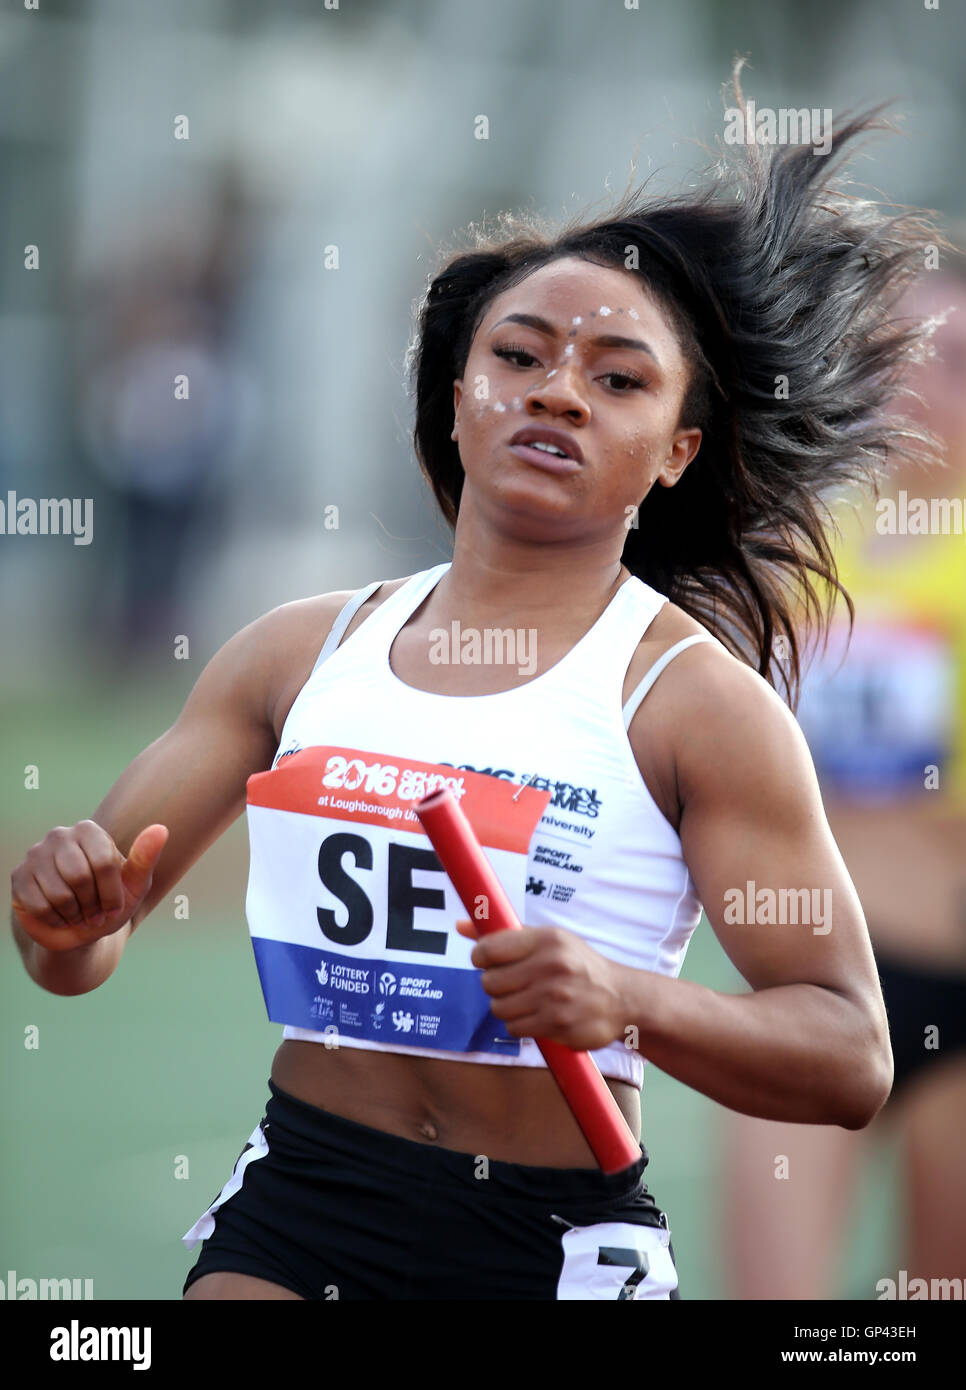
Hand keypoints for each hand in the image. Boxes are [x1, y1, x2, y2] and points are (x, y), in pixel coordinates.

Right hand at [11, 821, 168, 952]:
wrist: (79, 929)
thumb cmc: (110, 902)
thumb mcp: (135, 885)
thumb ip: (146, 858)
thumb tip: (161, 829)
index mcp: (89, 831)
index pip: (104, 863)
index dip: (112, 894)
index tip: (114, 907)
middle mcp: (59, 835)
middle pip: (80, 877)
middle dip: (92, 905)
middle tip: (94, 912)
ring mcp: (35, 854)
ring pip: (59, 893)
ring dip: (74, 914)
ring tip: (78, 913)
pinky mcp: (19, 877)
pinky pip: (39, 906)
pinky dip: (55, 919)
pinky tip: (59, 915)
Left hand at [455, 918, 629, 1050]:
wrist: (621, 998)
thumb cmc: (578, 965)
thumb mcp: (548, 941)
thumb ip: (504, 936)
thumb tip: (461, 925)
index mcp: (547, 939)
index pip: (489, 948)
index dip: (481, 957)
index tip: (488, 961)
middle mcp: (552, 965)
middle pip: (490, 981)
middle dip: (495, 984)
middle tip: (512, 983)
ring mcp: (555, 997)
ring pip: (499, 1008)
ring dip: (507, 1006)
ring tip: (527, 999)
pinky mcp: (558, 1024)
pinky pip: (516, 1027)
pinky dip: (521, 1024)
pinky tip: (537, 1014)